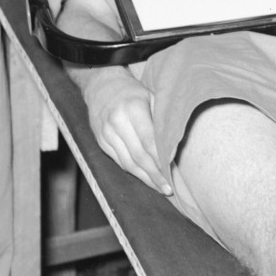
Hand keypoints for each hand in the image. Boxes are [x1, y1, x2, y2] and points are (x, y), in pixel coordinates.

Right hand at [82, 67, 171, 195]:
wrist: (101, 86)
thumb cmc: (133, 92)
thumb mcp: (150, 96)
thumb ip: (161, 118)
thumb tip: (174, 145)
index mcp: (133, 108)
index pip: (149, 142)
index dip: (160, 161)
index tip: (171, 175)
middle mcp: (117, 122)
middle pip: (138, 156)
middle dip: (154, 175)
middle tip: (167, 189)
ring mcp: (106, 133)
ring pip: (127, 162)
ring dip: (144, 178)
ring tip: (158, 188)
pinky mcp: (100, 140)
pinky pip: (118, 160)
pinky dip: (132, 171)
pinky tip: (143, 177)